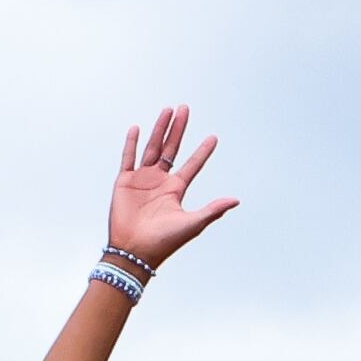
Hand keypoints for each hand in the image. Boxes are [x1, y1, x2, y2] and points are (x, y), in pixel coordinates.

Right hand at [104, 105, 238, 270]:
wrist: (134, 252)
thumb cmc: (164, 242)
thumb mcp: (192, 224)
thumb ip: (213, 210)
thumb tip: (236, 200)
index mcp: (176, 190)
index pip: (192, 165)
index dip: (203, 152)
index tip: (214, 137)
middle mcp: (160, 182)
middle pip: (171, 149)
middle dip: (178, 129)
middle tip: (185, 108)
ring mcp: (142, 180)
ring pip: (152, 147)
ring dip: (160, 129)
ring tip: (168, 110)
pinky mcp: (124, 182)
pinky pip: (128, 158)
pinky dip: (131, 143)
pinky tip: (137, 128)